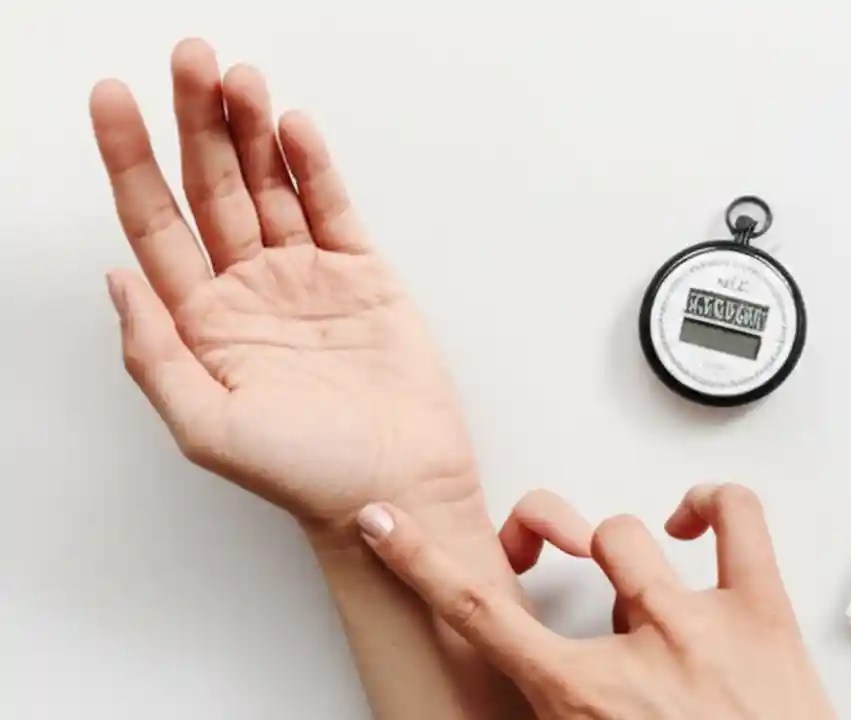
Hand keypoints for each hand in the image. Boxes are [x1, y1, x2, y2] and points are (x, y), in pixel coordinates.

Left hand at [91, 39, 471, 529]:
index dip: (129, 159)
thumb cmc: (306, 474)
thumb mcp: (207, 429)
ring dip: (251, 129)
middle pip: (212, 187)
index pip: (155, 223)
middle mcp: (249, 290)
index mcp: (203, 322)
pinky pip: (331, 206)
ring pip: (270, 186)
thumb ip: (156, 354)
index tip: (112, 100)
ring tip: (236, 76)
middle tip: (189, 59)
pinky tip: (292, 126)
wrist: (397, 486)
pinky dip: (313, 165)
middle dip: (195, 121)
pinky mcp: (362, 274)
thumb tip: (117, 280)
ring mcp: (306, 278)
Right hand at [359, 484, 836, 719]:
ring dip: (635, 551)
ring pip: (636, 531)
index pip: (478, 612)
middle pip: (584, 547)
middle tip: (614, 607)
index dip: (419, 561)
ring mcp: (703, 623)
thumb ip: (556, 709)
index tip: (387, 525)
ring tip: (657, 585)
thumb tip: (546, 691)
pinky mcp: (764, 612)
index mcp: (581, 699)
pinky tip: (700, 521)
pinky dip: (716, 503)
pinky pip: (739, 518)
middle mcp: (638, 650)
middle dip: (585, 563)